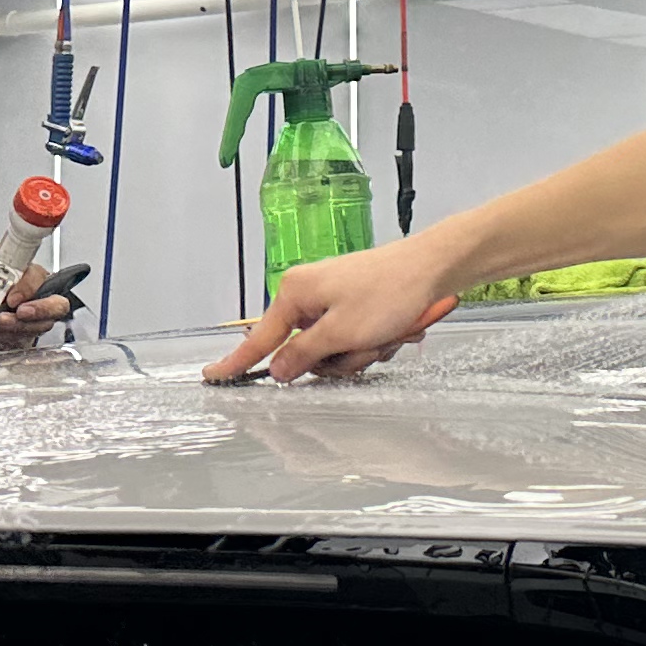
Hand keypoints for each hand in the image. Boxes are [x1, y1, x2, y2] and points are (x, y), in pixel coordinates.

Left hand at [0, 239, 76, 347]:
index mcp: (17, 275)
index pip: (38, 273)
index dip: (31, 284)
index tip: (13, 295)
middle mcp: (28, 295)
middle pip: (55, 299)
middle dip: (41, 307)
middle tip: (18, 311)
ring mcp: (29, 318)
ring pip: (47, 321)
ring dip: (25, 324)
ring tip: (2, 324)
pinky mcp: (25, 337)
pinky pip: (34, 338)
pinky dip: (19, 336)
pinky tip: (3, 335)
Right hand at [203, 240, 461, 382]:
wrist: (433, 268)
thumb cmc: (389, 291)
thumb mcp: (342, 332)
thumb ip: (304, 355)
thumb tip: (278, 371)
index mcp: (295, 293)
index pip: (259, 339)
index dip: (237, 363)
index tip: (212, 377)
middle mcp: (308, 293)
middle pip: (305, 352)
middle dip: (339, 358)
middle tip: (367, 344)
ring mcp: (332, 299)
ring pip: (334, 350)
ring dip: (363, 351)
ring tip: (387, 333)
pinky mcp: (354, 305)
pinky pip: (354, 340)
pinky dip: (375, 341)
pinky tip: (395, 329)